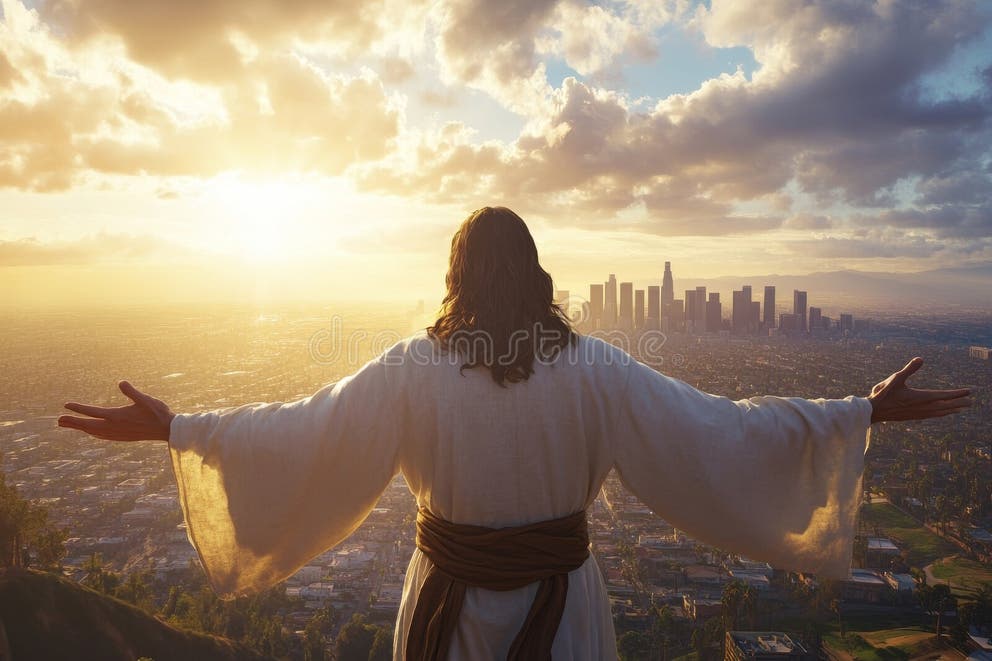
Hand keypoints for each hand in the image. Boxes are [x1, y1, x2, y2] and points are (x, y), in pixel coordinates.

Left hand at [58, 381, 174, 441]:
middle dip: (73, 422)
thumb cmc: (157, 413)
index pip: (92, 412)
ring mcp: (117, 434)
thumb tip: (120, 382)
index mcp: (117, 417)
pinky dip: (92, 433)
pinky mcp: (122, 437)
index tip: (66, 405)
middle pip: (88, 425)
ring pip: (93, 432)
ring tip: (71, 425)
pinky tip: (92, 432)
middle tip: (58, 420)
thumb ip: (132, 391)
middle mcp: (114, 427)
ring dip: (81, 428)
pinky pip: (102, 436)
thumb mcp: (145, 399)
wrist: (166, 430)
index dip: (78, 409)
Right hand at [867, 357, 971, 423]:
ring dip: (950, 410)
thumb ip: (909, 369)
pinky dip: (940, 414)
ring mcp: (917, 413)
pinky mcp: (912, 416)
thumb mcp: (895, 378)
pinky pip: (931, 415)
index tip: (968, 392)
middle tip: (971, 402)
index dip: (956, 394)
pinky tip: (940, 413)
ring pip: (939, 412)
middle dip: (958, 403)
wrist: (872, 411)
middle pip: (944, 405)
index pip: (943, 395)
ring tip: (960, 409)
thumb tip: (920, 359)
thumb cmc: (882, 394)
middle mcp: (921, 407)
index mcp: (919, 397)